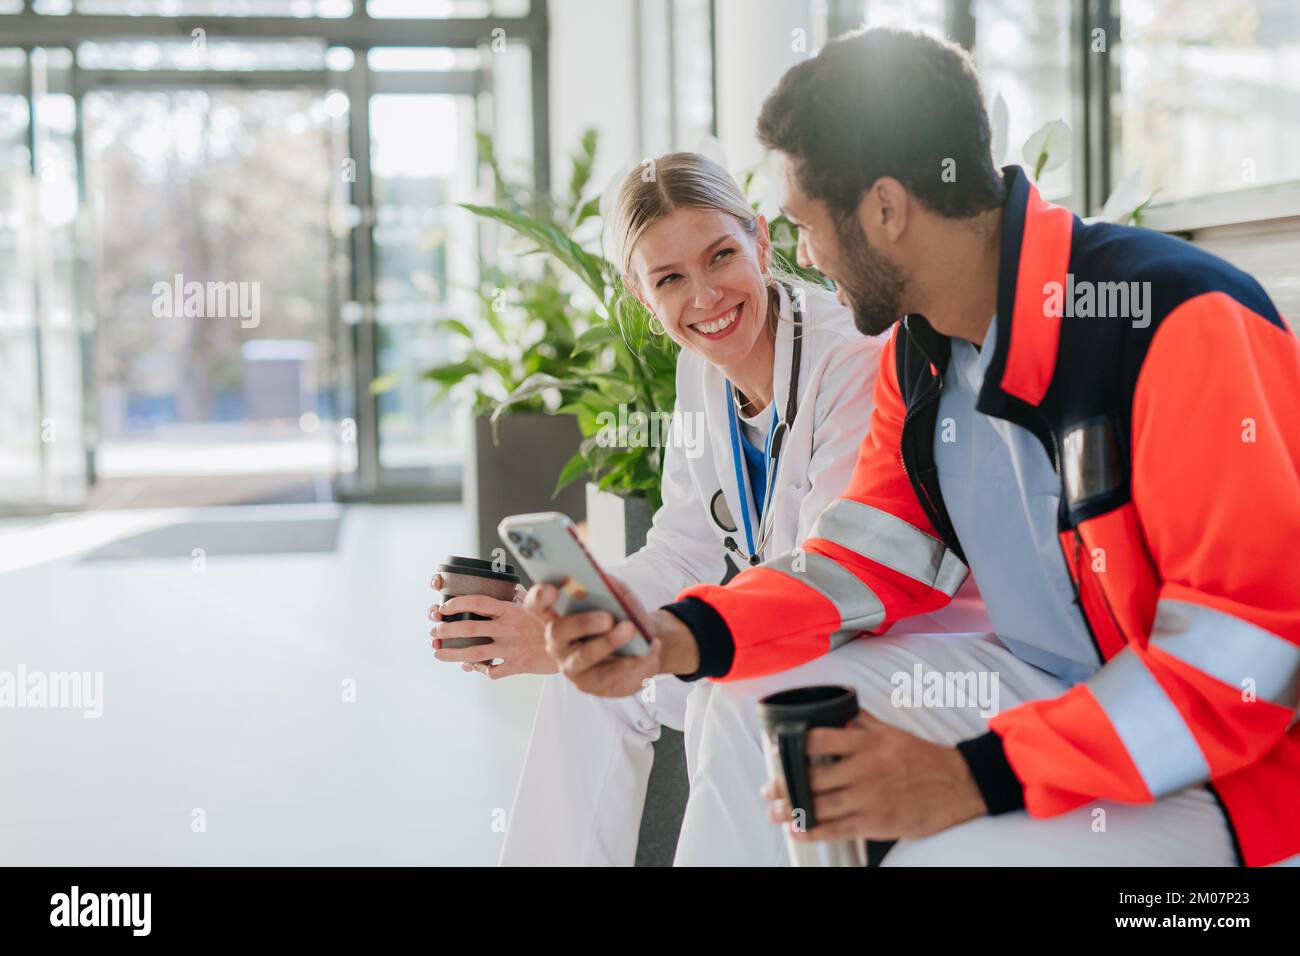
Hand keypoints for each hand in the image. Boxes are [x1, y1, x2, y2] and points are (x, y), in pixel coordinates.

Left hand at [429, 573, 556, 678]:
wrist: (577, 644)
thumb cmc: (559, 619)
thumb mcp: (541, 601)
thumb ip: (522, 595)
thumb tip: (509, 587)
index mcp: (512, 609)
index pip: (478, 602)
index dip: (457, 604)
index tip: (444, 608)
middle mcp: (508, 629)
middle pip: (469, 628)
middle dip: (447, 631)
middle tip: (435, 632)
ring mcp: (511, 648)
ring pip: (475, 653)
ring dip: (453, 653)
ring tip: (438, 653)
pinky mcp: (518, 665)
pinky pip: (494, 671)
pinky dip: (481, 670)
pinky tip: (474, 667)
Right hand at [523, 576, 699, 696]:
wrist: (643, 643)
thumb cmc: (623, 614)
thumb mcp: (619, 594)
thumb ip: (609, 585)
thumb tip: (602, 580)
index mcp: (558, 615)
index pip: (537, 605)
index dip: (539, 597)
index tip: (552, 589)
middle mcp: (558, 643)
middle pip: (557, 632)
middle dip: (582, 623)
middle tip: (607, 618)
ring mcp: (572, 666)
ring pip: (583, 657)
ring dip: (608, 643)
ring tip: (630, 629)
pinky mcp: (592, 685)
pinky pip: (610, 675)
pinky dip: (634, 659)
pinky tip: (650, 647)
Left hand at [762, 709, 986, 841]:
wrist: (958, 785)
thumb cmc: (923, 757)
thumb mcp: (892, 732)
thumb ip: (863, 722)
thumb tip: (841, 710)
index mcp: (866, 744)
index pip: (819, 741)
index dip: (793, 746)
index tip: (777, 750)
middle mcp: (864, 770)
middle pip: (812, 777)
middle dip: (785, 784)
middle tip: (768, 788)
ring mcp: (868, 798)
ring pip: (820, 805)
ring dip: (792, 810)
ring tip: (774, 811)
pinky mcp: (875, 823)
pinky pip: (836, 828)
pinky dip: (812, 831)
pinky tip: (797, 830)